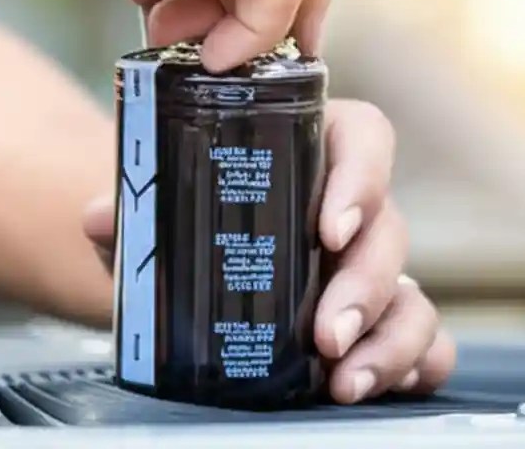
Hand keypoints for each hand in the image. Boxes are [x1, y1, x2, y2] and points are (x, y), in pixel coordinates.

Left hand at [82, 99, 455, 402]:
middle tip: (327, 333)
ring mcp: (370, 268)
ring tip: (342, 380)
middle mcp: (351, 209)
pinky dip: (414, 364)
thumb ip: (129, 208)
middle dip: (364, 286)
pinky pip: (425, 340)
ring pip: (412, 293)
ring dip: (389, 339)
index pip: (362, 139)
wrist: (182, 265)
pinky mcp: (382, 321)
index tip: (329, 227)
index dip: (360, 178)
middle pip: (388, 229)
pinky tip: (375, 384)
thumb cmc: (183, 218)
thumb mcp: (154, 208)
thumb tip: (99, 218)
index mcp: (310, 150)